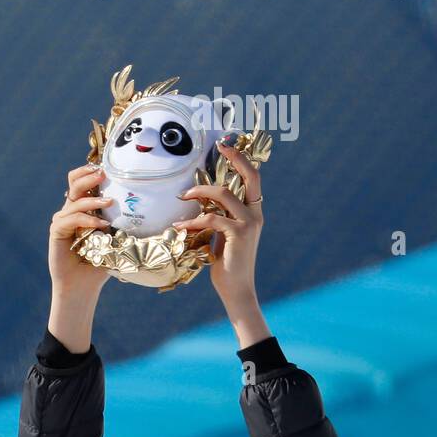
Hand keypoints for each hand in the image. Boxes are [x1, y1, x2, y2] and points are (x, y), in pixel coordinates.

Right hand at [47, 164, 113, 350]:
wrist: (83, 287)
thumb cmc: (102, 264)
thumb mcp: (117, 240)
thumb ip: (125, 224)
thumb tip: (156, 212)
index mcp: (84, 208)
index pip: (83, 180)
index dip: (91, 170)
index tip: (109, 167)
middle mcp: (72, 210)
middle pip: (74, 181)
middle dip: (88, 174)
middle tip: (104, 174)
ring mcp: (63, 220)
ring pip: (74, 200)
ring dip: (92, 199)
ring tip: (109, 202)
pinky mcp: (57, 232)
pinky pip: (70, 219)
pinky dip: (86, 219)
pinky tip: (100, 225)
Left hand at [174, 141, 268, 342]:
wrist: (237, 290)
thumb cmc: (227, 265)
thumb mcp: (224, 237)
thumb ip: (220, 219)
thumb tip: (203, 206)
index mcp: (254, 212)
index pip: (253, 178)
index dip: (241, 160)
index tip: (226, 147)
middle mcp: (255, 214)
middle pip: (250, 176)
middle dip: (235, 158)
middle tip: (219, 146)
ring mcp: (249, 223)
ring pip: (224, 194)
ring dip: (200, 192)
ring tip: (183, 197)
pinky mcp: (238, 234)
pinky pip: (212, 218)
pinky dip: (194, 220)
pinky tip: (180, 226)